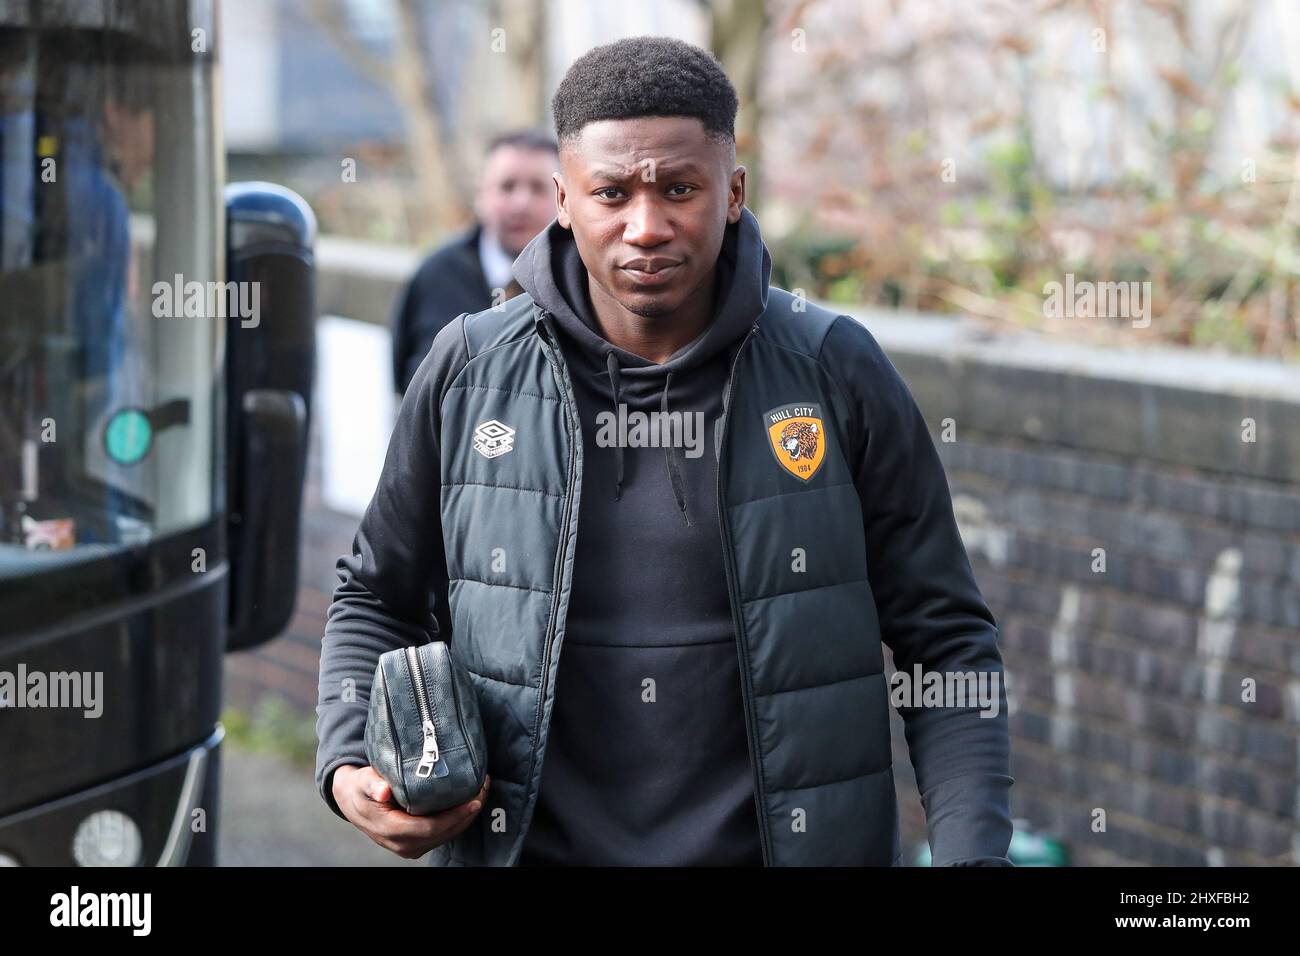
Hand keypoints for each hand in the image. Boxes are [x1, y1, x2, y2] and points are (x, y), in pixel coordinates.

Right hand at [332, 764, 489, 859]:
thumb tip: (383, 790)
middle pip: (444, 833)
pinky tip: (469, 802)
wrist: (352, 801)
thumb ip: (372, 784)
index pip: (432, 828)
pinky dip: (458, 820)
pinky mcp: (416, 842)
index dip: (455, 816)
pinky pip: (443, 834)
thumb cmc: (359, 788)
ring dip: (466, 817)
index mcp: (391, 831)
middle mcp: (402, 844)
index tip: (474, 800)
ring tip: (481, 792)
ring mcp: (410, 846)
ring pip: (446, 836)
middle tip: (484, 789)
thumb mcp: (362, 781)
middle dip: (468, 814)